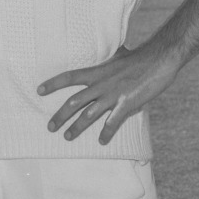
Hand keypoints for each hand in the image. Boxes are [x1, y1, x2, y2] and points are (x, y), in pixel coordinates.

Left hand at [37, 42, 183, 143]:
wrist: (160, 59)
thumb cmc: (139, 57)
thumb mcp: (117, 56)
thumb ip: (107, 61)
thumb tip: (106, 57)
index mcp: (97, 72)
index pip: (69, 77)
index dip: (53, 84)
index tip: (39, 90)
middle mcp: (101, 84)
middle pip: (74, 102)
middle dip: (60, 115)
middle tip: (50, 127)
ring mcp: (113, 95)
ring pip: (89, 114)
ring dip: (76, 127)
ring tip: (67, 136)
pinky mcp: (127, 104)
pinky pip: (113, 122)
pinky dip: (106, 133)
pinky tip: (102, 142)